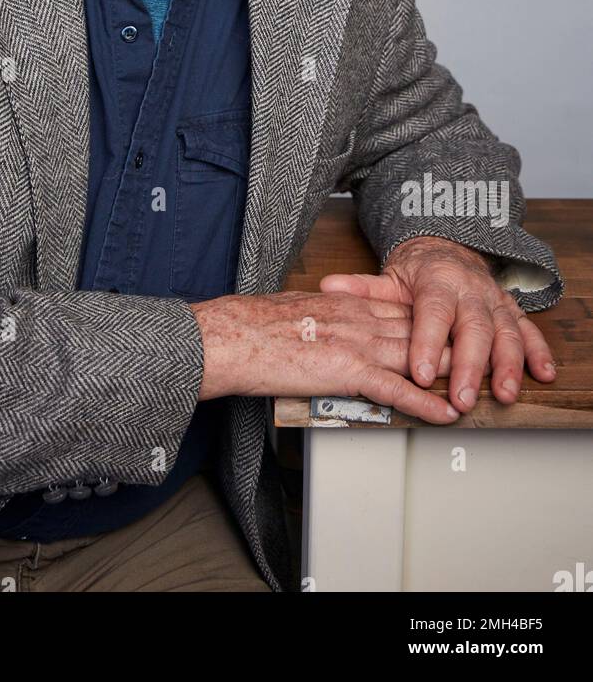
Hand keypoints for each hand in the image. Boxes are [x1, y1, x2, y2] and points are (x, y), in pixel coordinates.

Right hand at [191, 289, 461, 424]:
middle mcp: (357, 318)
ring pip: (414, 357)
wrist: (233, 336)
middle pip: (417, 330)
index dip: (430, 322)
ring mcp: (355, 343)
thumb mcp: (297, 313)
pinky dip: (423, 403)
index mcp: (345, 302)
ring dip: (448, 374)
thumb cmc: (253, 329)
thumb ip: (324, 319)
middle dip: (451, 344)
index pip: (400, 309)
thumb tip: (331, 332)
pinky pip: (395, 390)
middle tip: (483, 357)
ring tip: (478, 389)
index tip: (452, 328)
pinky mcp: (346, 370)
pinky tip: (445, 413)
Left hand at [319, 235, 556, 414]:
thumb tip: (329, 287)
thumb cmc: (419, 273)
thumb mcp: (389, 278)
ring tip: (504, 394)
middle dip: (471, 365)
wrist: (449, 249)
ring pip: (506, 332)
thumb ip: (362, 288)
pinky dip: (538, 352)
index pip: (432, 313)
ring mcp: (494, 301)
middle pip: (474, 328)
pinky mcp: (511, 312)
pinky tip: (542, 374)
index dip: (428, 344)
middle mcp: (470, 290)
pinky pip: (529, 331)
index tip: (421, 373)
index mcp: (437, 281)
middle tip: (464, 398)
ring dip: (508, 365)